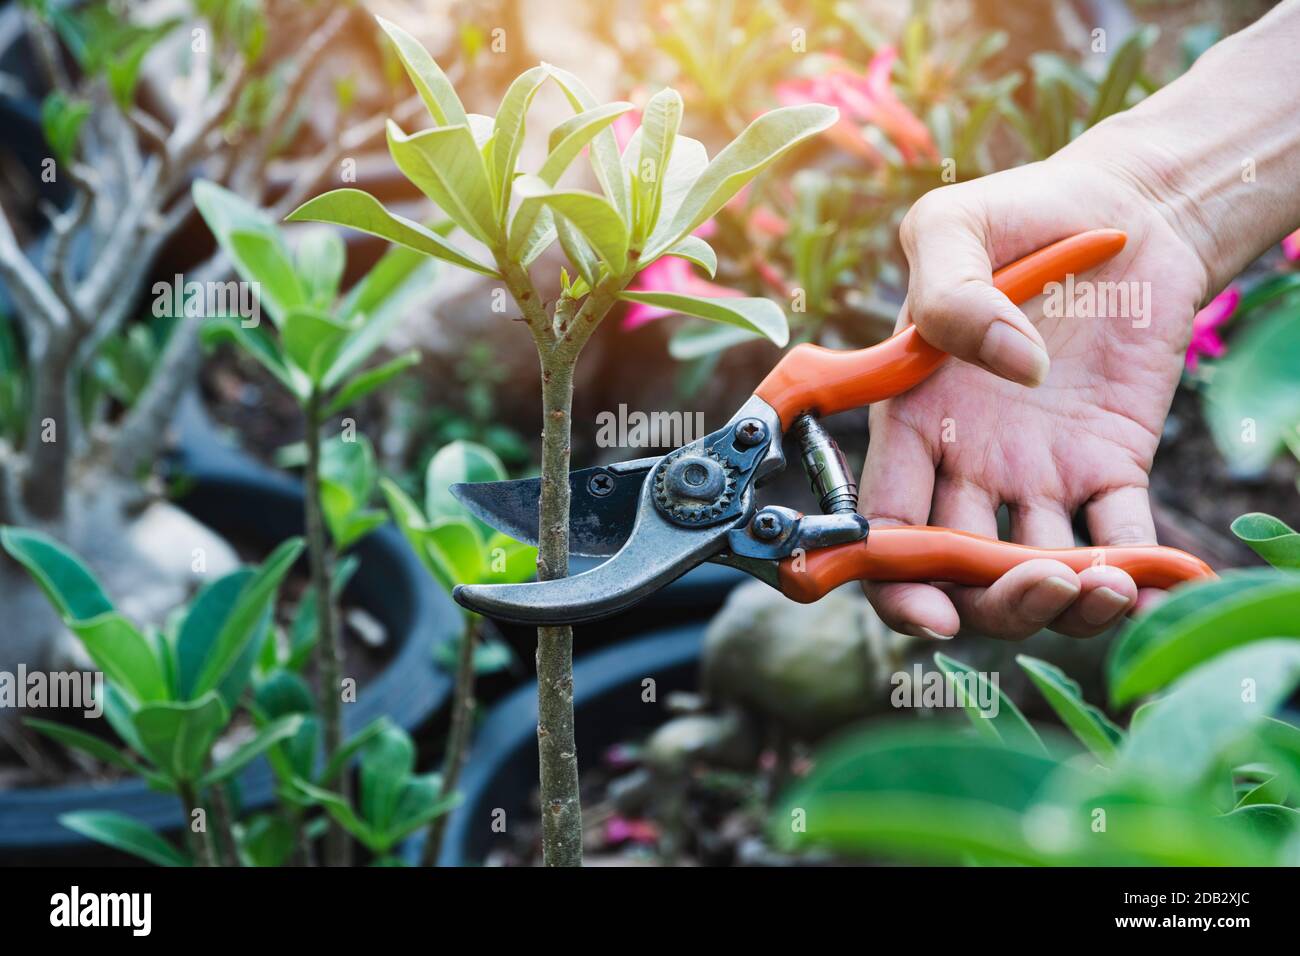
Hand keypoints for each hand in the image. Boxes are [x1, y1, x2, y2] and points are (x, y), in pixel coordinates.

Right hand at [860, 156, 1209, 639]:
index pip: (888, 527)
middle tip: (1049, 582)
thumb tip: (1013, 367)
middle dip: (997, 601)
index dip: (899, 584)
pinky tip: (1169, 582)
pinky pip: (1121, 535)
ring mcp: (1038, 471)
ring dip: (1068, 601)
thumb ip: (950, 291)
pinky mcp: (1110, 464)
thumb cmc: (1021, 212)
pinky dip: (1146, 573)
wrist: (1126, 208)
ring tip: (1112, 584)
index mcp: (912, 420)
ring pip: (1037, 569)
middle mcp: (966, 462)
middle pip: (963, 570)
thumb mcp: (955, 225)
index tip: (937, 612)